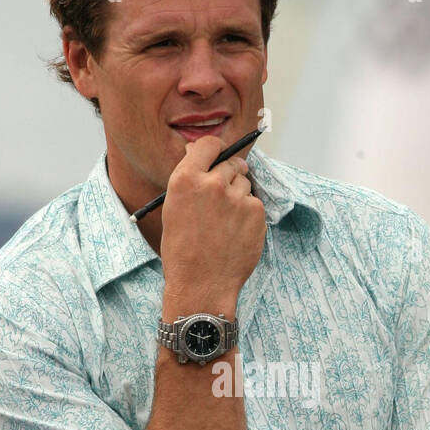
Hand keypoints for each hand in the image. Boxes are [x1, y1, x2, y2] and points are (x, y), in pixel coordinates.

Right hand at [160, 134, 265, 303]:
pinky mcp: (255, 213)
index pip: (209, 144)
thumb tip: (199, 151)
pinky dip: (248, 215)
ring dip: (238, 197)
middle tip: (222, 201)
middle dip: (229, 176)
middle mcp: (212, 183)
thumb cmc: (183, 250)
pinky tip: (235, 233)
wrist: (200, 284)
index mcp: (185, 179)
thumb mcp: (174, 208)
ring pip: (244, 184)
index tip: (220, 156)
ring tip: (224, 224)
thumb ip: (189, 178)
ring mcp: (237, 198)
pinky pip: (255, 203)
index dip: (216, 150)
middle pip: (231, 163)